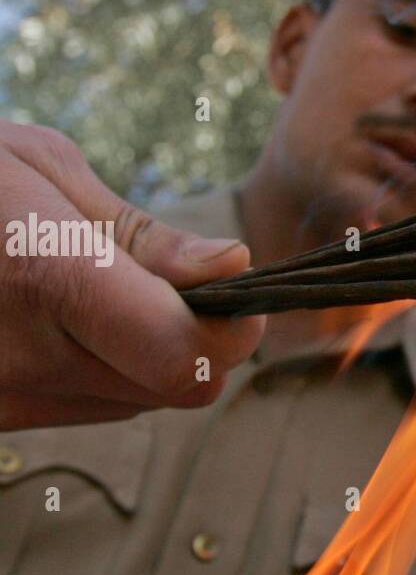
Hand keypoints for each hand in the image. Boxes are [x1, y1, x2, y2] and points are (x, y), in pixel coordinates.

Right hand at [0, 121, 264, 429]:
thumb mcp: (40, 167)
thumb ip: (141, 234)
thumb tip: (229, 268)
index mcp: (44, 276)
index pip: (186, 359)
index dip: (230, 332)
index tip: (234, 289)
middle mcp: (22, 357)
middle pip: (174, 388)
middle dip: (196, 337)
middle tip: (170, 278)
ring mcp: (1, 400)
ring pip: (136, 401)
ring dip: (146, 353)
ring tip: (93, 288)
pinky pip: (87, 407)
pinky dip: (99, 368)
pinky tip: (57, 318)